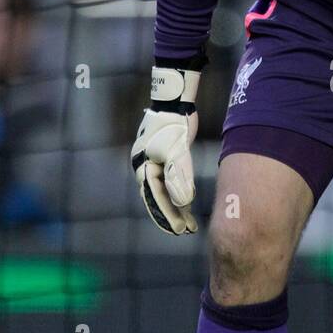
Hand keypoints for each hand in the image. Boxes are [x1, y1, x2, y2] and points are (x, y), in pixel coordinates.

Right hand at [131, 65, 200, 234]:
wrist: (174, 101)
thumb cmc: (173, 124)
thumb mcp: (177, 150)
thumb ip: (179, 176)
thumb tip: (183, 202)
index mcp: (144, 167)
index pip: (155, 197)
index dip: (167, 215)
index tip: (179, 230)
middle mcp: (145, 167)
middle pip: (157, 197)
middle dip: (170, 215)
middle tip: (184, 232)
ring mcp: (154, 163)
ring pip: (163, 191)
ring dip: (174, 206)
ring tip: (188, 224)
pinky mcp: (164, 158)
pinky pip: (169, 181)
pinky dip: (177, 193)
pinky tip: (186, 204)